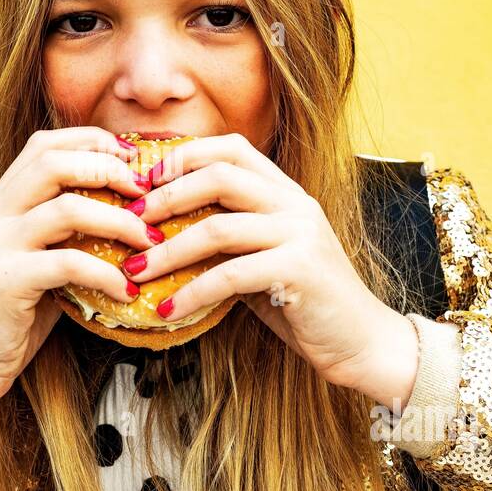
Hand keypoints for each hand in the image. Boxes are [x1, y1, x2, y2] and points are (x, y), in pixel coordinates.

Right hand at [0, 126, 157, 409]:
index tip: (133, 160)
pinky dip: (107, 273)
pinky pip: (68, 264)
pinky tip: (127, 290)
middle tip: (146, 194)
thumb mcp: (38, 261)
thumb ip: (68, 234)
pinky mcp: (5, 282)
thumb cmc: (10, 315)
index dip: (92, 142)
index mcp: (0, 201)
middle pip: (53, 162)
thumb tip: (132, 213)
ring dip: (119, 221)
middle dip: (109, 170)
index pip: (44, 144)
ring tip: (149, 242)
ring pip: (67, 209)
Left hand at [121, 134, 419, 409]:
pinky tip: (166, 309)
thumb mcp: (261, 258)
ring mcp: (300, 234)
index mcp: (286, 192)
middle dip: (166, 197)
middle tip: (130, 223)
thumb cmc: (303, 301)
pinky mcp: (299, 270)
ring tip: (135, 271)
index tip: (145, 182)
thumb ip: (228, 237)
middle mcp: (295, 204)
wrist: (361, 341)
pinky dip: (191, 292)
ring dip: (167, 252)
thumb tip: (161, 231)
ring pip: (218, 227)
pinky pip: (231, 275)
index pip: (232, 149)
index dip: (184, 156)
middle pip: (219, 176)